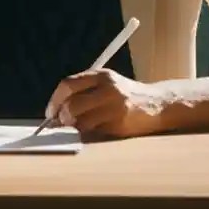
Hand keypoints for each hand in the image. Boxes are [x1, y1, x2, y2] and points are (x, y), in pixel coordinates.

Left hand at [45, 69, 169, 138]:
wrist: (157, 104)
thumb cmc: (126, 96)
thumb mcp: (107, 84)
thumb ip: (85, 90)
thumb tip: (57, 109)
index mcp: (101, 75)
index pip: (68, 84)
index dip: (55, 100)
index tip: (50, 112)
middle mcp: (108, 88)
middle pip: (72, 104)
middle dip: (61, 117)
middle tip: (60, 124)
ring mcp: (115, 106)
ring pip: (81, 121)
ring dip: (74, 127)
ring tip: (77, 127)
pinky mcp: (120, 123)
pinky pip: (94, 131)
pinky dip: (87, 133)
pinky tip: (93, 130)